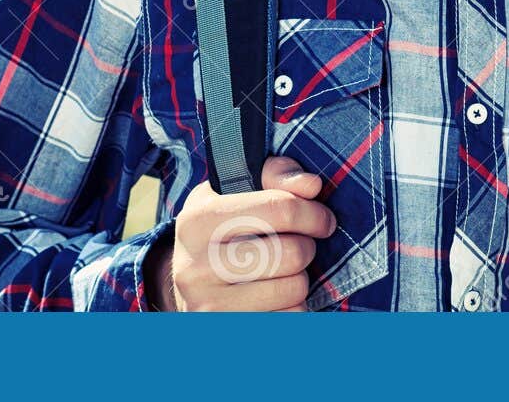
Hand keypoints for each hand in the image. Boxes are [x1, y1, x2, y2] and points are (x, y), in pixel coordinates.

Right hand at [145, 155, 335, 310]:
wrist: (186, 285)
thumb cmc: (221, 230)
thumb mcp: (233, 193)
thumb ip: (274, 175)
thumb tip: (311, 185)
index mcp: (197, 220)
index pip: (279, 207)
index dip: (312, 213)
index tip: (322, 220)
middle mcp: (196, 266)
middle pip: (290, 253)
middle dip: (306, 248)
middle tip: (300, 247)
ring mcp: (209, 307)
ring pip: (293, 290)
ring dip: (300, 280)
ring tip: (284, 272)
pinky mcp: (227, 334)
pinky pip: (289, 321)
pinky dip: (294, 309)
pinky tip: (277, 299)